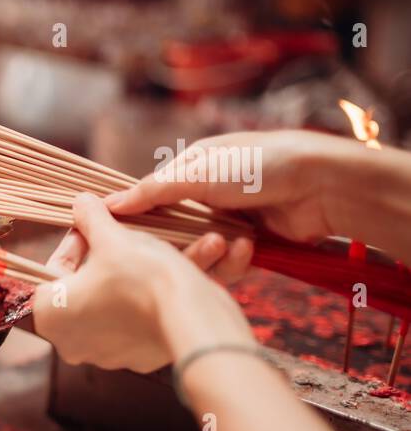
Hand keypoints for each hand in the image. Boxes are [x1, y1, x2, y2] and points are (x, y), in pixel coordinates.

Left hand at [33, 194, 253, 372]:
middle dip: (108, 256)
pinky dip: (151, 293)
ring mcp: (102, 353)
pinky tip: (178, 268)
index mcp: (48, 313)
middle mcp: (68, 341)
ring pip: (115, 299)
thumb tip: (80, 202)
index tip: (95, 226)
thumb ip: (90, 219)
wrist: (194, 319)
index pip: (53, 269)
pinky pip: (137, 317)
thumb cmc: (142, 278)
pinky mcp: (134, 358)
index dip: (77, 241)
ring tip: (162, 245)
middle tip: (125, 236)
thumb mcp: (112, 238)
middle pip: (84, 285)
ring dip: (136, 271)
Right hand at [101, 130, 364, 280]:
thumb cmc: (259, 165)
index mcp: (190, 170)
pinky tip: (248, 249)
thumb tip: (108, 205)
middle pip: (171, 233)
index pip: (149, 198)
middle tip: (184, 250)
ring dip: (211, 255)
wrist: (322, 185)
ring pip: (198, 254)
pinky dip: (234, 262)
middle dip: (179, 246)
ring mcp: (227, 222)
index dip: (135, 219)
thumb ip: (153, 192)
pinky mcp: (248, 246)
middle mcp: (205, 197)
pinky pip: (226, 265)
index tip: (118, 238)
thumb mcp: (198, 173)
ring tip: (229, 245)